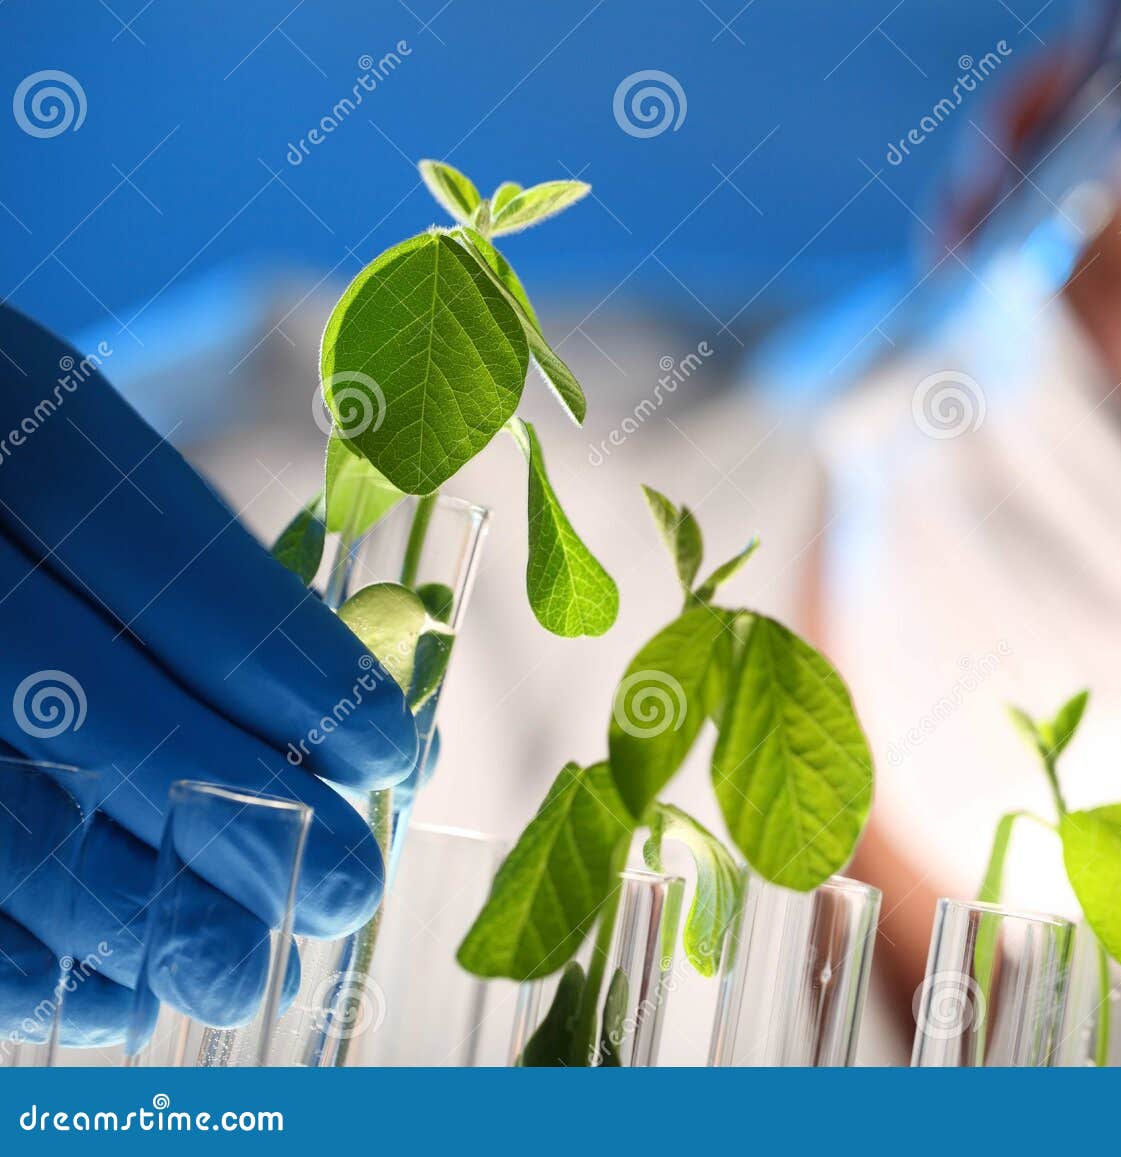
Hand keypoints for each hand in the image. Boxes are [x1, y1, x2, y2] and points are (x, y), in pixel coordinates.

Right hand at [0, 305, 417, 1047]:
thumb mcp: (79, 448)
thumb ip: (205, 571)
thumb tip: (380, 730)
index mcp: (11, 408)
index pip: (181, 569)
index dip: (299, 679)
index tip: (389, 753)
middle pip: (97, 706)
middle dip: (242, 812)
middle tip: (348, 890)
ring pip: (2, 818)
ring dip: (139, 918)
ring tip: (245, 969)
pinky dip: (17, 959)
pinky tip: (109, 994)